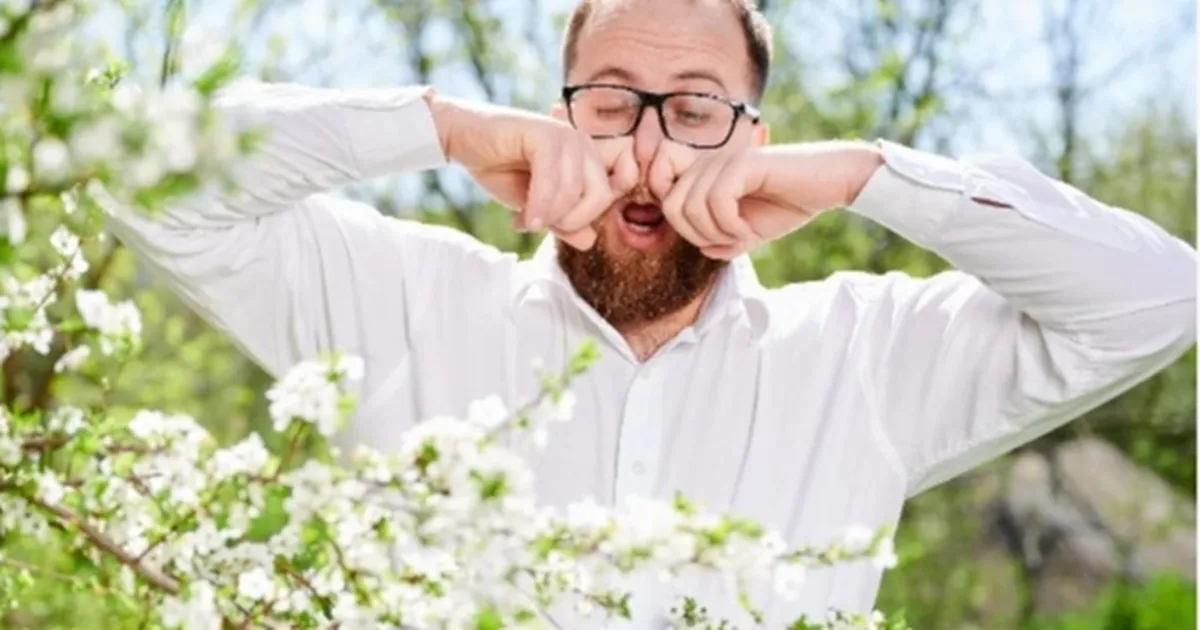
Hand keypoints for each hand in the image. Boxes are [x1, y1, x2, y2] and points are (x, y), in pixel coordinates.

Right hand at [430, 94, 636, 249]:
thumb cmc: (501, 169)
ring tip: (526, 220)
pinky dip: (538, 206)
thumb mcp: (538, 206)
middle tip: (543, 225)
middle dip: (571, 221)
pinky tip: (523, 218)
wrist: (463, 140)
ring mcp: (565, 135)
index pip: (625, 182)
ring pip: (575, 192)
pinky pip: (551, 181)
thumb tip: (589, 241)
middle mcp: (583, 142)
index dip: (599, 210)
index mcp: (588, 156)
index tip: (565, 224)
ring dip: (549, 216)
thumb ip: (564, 222)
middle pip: (602, 196)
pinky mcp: (543, 133)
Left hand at [650, 140, 883, 258]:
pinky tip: (748, 231)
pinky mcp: (744, 162)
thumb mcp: (747, 232)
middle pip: (671, 207)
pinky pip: (717, 201)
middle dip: (696, 235)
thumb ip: (721, 241)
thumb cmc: (788, 204)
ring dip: (716, 233)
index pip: (664, 200)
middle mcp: (709, 163)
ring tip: (742, 235)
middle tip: (729, 241)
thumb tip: (704, 249)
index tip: (712, 238)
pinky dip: (730, 226)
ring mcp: (724, 160)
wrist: (829, 185)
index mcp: (704, 175)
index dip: (681, 226)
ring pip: (691, 207)